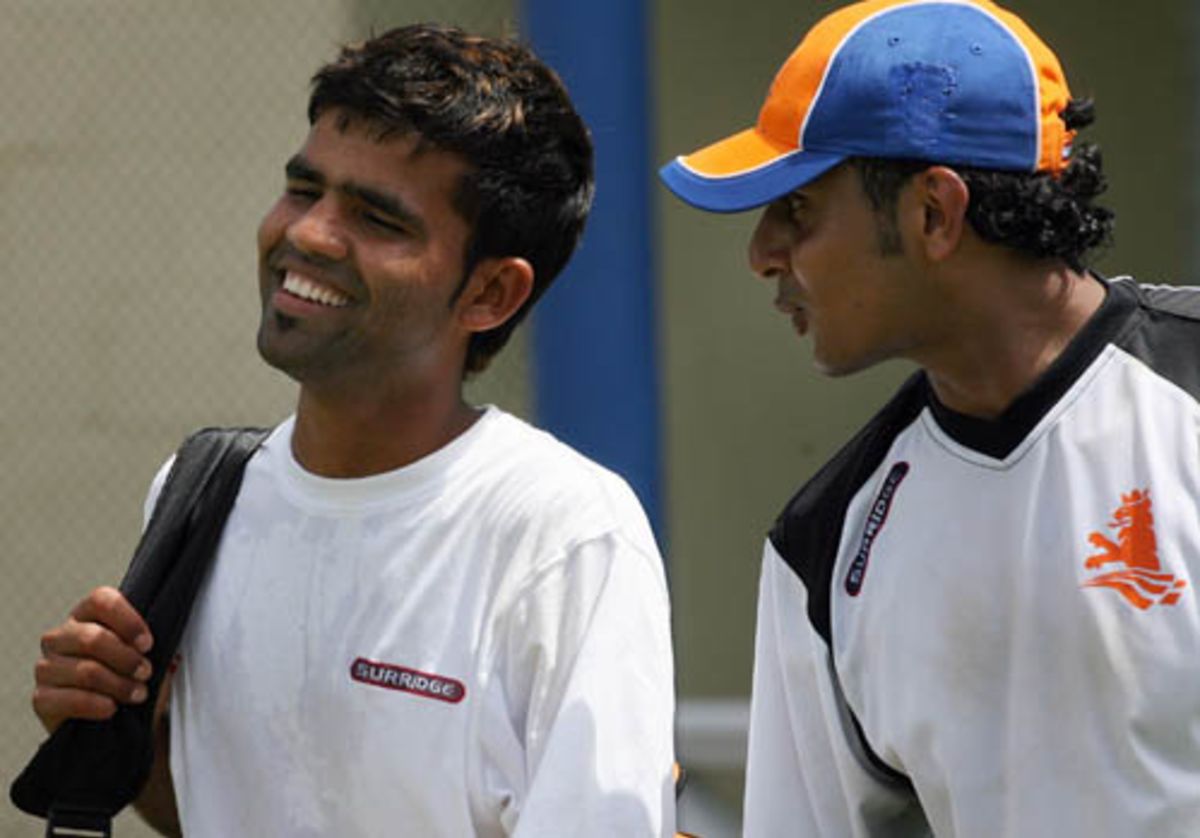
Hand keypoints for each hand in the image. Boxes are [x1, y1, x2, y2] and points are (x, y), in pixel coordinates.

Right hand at [33, 586, 153, 733]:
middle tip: (146, 673)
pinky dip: (96, 705)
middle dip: (126, 658)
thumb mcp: (147, 658)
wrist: (115, 722)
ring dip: (119, 685)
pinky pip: (69, 699)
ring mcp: (47, 667)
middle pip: (92, 638)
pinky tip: (112, 708)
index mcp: (86, 615)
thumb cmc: (131, 679)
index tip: (148, 644)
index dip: (128, 621)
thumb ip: (154, 649)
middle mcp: (60, 637)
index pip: (101, 600)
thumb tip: (173, 655)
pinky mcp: (41, 698)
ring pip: (85, 671)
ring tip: (138, 694)